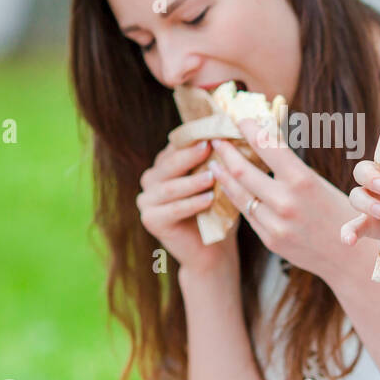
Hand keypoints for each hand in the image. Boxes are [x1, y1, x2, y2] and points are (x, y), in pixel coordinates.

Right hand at [136, 138, 237, 273]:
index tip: (213, 131)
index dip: (193, 138)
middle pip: (169, 163)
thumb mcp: (219, 180)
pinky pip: (172, 209)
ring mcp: (147, 200)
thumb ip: (217, 160)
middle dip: (190, 155)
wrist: (213, 248)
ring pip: (169, 186)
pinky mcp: (150, 220)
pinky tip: (208, 199)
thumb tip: (232, 135)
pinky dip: (191, 203)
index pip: (175, 145)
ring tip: (213, 176)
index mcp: (165, 164)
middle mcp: (151, 179)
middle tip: (209, 147)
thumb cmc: (218, 209)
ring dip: (192, 181)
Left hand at [207, 117, 355, 279]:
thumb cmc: (339, 212)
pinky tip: (228, 187)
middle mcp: (286, 202)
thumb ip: (290, 166)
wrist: (350, 257)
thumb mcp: (319, 182)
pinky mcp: (270, 240)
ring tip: (215, 163)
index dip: (250, 129)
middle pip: (242, 171)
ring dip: (223, 175)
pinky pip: (246, 214)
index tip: (239, 119)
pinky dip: (234, 196)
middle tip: (216, 140)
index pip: (267, 146)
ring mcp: (275, 224)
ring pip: (239, 194)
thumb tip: (265, 139)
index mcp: (302, 180)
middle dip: (226, 152)